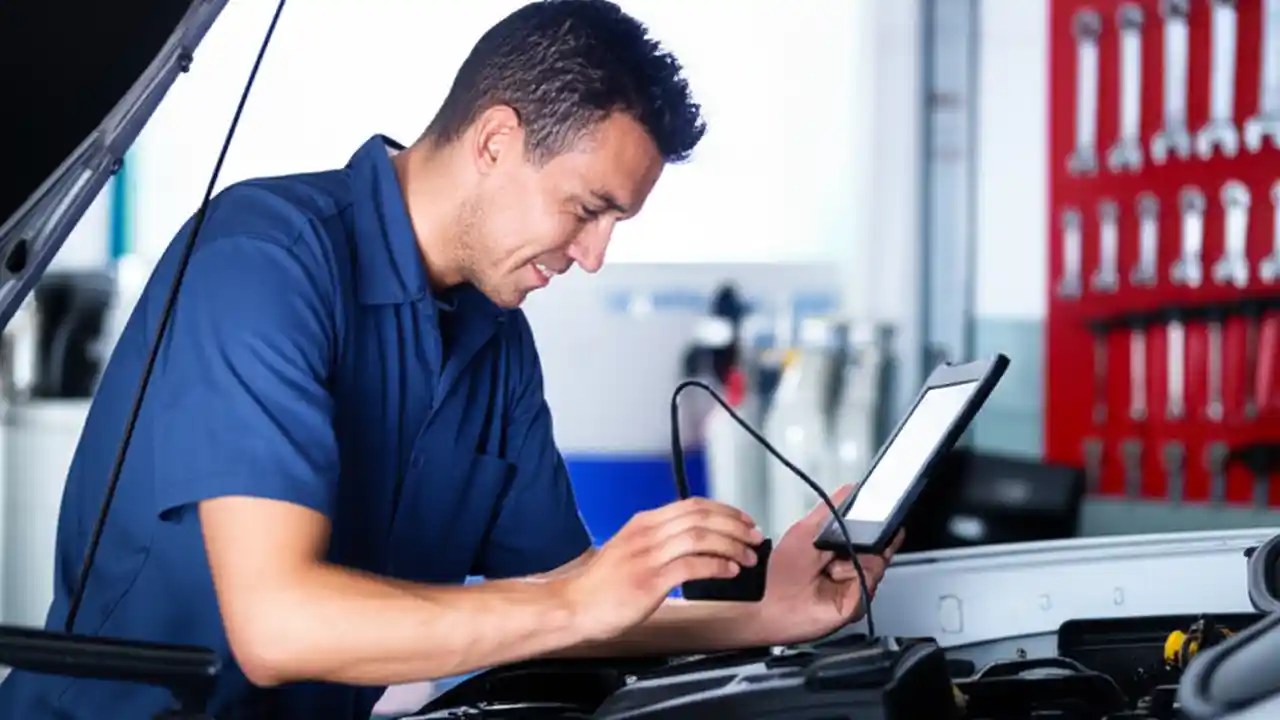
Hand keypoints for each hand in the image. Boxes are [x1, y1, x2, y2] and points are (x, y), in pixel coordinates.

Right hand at [558, 497, 764, 641]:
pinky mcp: (650, 580)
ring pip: (700, 537)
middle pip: (701, 516)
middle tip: (754, 536)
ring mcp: (648, 555)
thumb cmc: (602, 586)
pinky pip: (692, 565)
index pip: (692, 505)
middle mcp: (647, 533)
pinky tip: (729, 571)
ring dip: (731, 545)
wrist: (575, 606)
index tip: (743, 521)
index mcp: (643, 523)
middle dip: (735, 525)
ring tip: (747, 556)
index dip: (724, 510)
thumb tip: (696, 545)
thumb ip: (660, 543)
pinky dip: (716, 565)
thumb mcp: (630, 550)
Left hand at [751, 485, 903, 645]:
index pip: (869, 530)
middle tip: (845, 542)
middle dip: (869, 538)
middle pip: (879, 545)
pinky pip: (870, 577)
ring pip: (877, 560)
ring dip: (853, 558)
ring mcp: (855, 582)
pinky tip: (834, 575)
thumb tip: (852, 489)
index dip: (877, 520)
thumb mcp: (806, 531)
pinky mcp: (858, 600)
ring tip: (829, 567)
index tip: (881, 508)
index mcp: (839, 546)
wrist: (769, 605)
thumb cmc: (778, 573)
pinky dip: (854, 573)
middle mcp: (850, 565)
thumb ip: (831, 510)